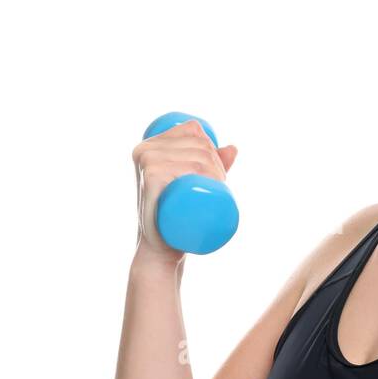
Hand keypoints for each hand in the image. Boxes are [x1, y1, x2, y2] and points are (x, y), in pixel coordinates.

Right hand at [130, 119, 237, 263]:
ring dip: (217, 171)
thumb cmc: (173, 216)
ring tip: (218, 188)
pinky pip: (185, 168)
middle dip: (219, 163)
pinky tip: (211, 181)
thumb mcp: (190, 184)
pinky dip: (204, 173)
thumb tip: (233, 148)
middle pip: (198, 144)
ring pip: (197, 158)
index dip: (212, 146)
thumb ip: (210, 164)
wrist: (160, 249)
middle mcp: (144, 150)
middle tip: (220, 186)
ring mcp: (147, 164)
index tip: (217, 172)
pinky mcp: (151, 179)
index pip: (192, 130)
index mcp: (148, 146)